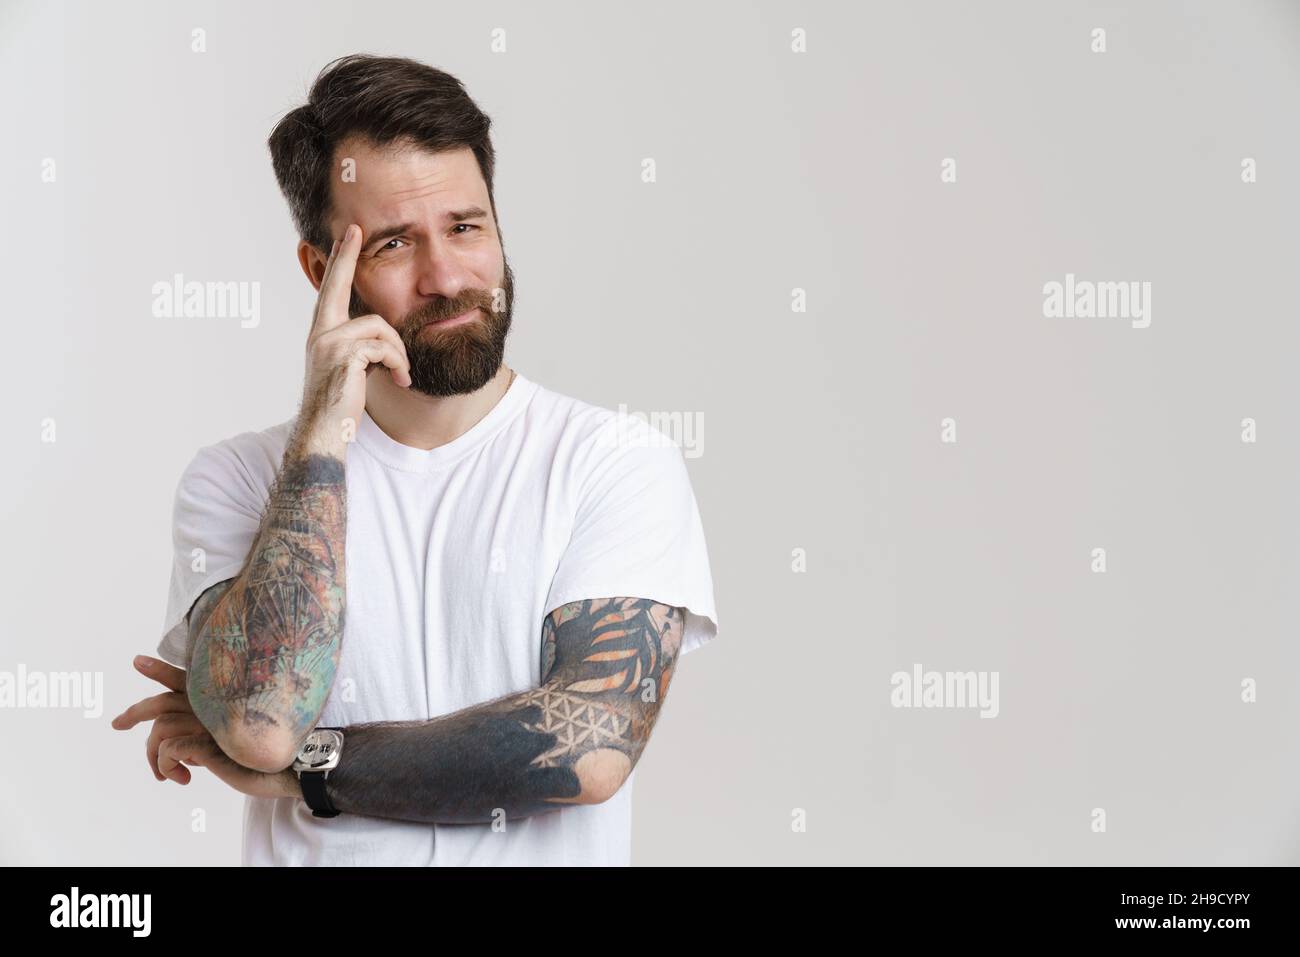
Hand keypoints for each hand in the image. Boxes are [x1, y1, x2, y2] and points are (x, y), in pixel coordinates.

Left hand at [112, 655, 298, 799]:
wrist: (294, 768)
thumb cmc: (269, 756)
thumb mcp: (236, 738)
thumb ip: (212, 731)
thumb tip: (184, 747)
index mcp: (222, 700)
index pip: (185, 678)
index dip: (160, 669)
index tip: (137, 660)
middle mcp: (213, 706)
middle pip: (160, 702)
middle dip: (134, 712)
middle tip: (117, 723)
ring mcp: (210, 722)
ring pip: (158, 730)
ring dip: (154, 757)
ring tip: (166, 775)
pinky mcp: (207, 742)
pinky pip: (166, 750)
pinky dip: (165, 766)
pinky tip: (183, 778)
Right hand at [300, 223, 410, 453]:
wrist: (325, 435)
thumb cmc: (342, 406)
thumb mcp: (354, 370)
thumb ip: (363, 346)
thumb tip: (384, 335)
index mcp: (322, 333)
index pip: (331, 290)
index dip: (340, 261)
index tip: (348, 235)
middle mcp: (320, 333)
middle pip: (338, 285)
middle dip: (347, 256)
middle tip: (356, 229)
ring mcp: (328, 343)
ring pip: (379, 326)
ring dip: (399, 352)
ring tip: (401, 375)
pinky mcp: (343, 356)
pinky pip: (385, 347)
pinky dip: (398, 364)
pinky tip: (399, 382)